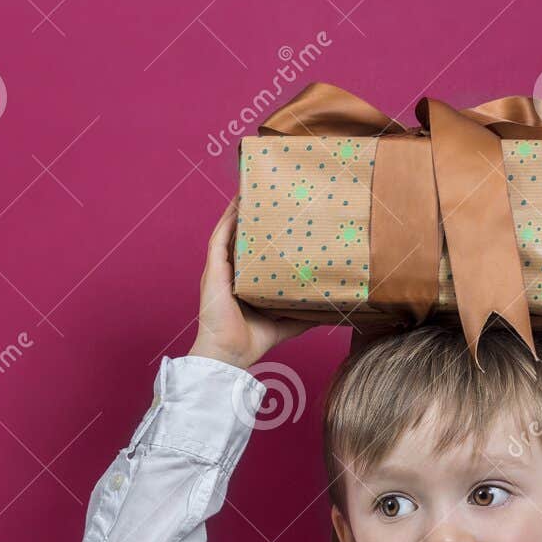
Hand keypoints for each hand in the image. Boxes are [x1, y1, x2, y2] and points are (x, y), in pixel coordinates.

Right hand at [188, 198, 312, 370]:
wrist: (231, 355)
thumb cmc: (253, 341)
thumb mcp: (286, 322)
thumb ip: (302, 312)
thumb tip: (328, 307)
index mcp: (243, 280)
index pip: (254, 249)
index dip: (264, 230)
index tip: (280, 212)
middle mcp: (231, 271)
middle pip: (241, 235)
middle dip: (252, 213)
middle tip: (269, 191)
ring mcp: (220, 269)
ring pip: (228, 231)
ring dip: (238, 209)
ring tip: (252, 186)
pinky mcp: (213, 270)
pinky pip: (219, 238)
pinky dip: (228, 220)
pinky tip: (237, 203)